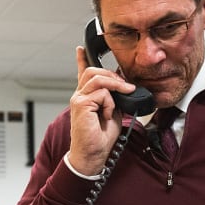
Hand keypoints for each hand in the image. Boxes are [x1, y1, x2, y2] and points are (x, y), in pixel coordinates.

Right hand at [68, 46, 137, 173]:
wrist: (93, 154)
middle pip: (93, 71)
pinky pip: (102, 93)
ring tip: (121, 98)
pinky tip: (107, 115)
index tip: (80, 49)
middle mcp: (80, 95)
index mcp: (86, 96)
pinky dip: (110, 103)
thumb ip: (116, 97)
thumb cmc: (101, 137)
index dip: (81, 59)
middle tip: (127, 87)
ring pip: (98, 78)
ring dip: (115, 86)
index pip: (82, 73)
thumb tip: (125, 85)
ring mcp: (78, 99)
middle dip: (113, 76)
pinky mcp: (81, 104)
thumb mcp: (113, 112)